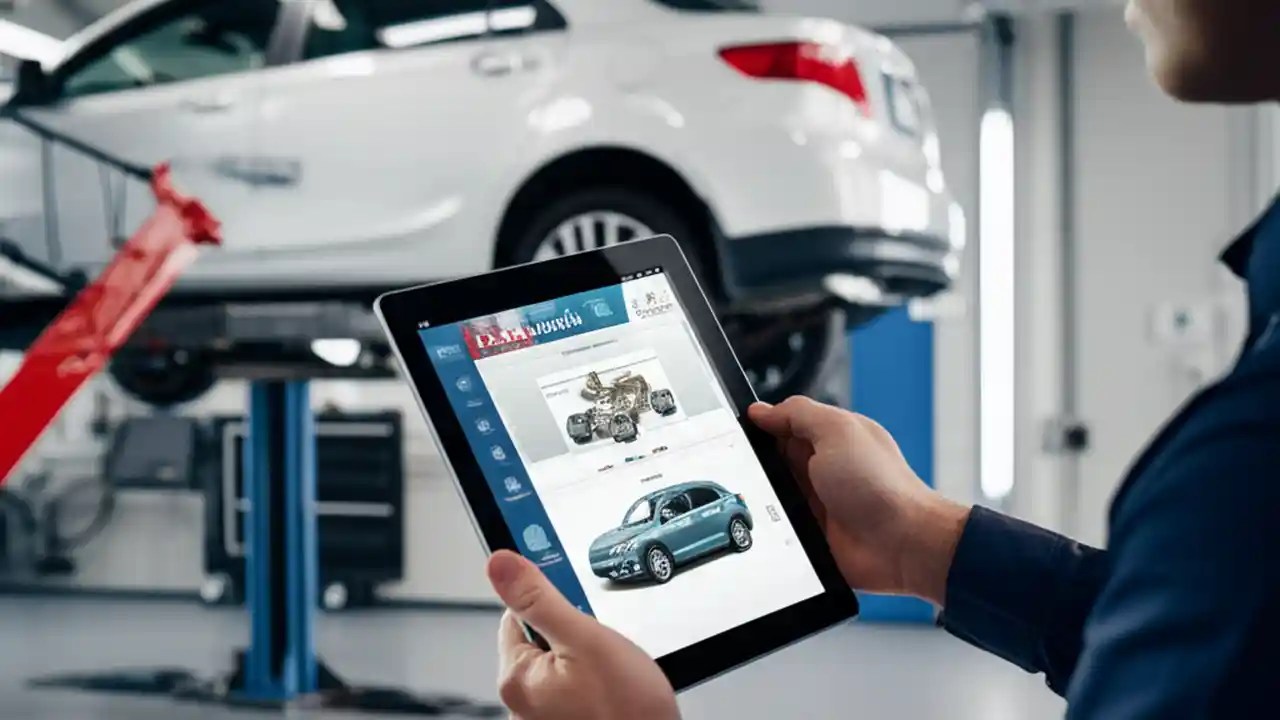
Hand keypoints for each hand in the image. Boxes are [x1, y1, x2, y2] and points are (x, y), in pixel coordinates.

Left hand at [487, 550, 679, 719]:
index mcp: (517, 679)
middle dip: (572, 637)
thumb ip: (540, 600)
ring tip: (611, 673)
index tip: (574, 605)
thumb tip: (500, 565)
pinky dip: (590, 685)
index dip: (550, 606)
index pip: (516, 617)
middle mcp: (521, 705)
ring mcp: (543, 719)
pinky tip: (611, 690)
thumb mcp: (586, 640)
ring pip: (560, 667)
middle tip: (601, 648)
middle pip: (539, 643)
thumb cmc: (628, 711)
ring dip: (584, 662)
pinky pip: (572, 691)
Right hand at [749, 397, 969, 604]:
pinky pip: (780, 524)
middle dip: (758, 462)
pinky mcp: (812, 533)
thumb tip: (762, 411)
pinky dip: (772, 524)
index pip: (785, 423)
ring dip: (765, 495)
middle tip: (749, 467)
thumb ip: (798, 414)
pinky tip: (769, 523)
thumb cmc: (881, 486)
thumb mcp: (836, 430)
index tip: (738, 430)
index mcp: (832, 437)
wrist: (903, 545)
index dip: (762, 426)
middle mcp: (824, 468)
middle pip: (774, 459)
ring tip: (762, 497)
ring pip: (772, 492)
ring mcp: (818, 502)